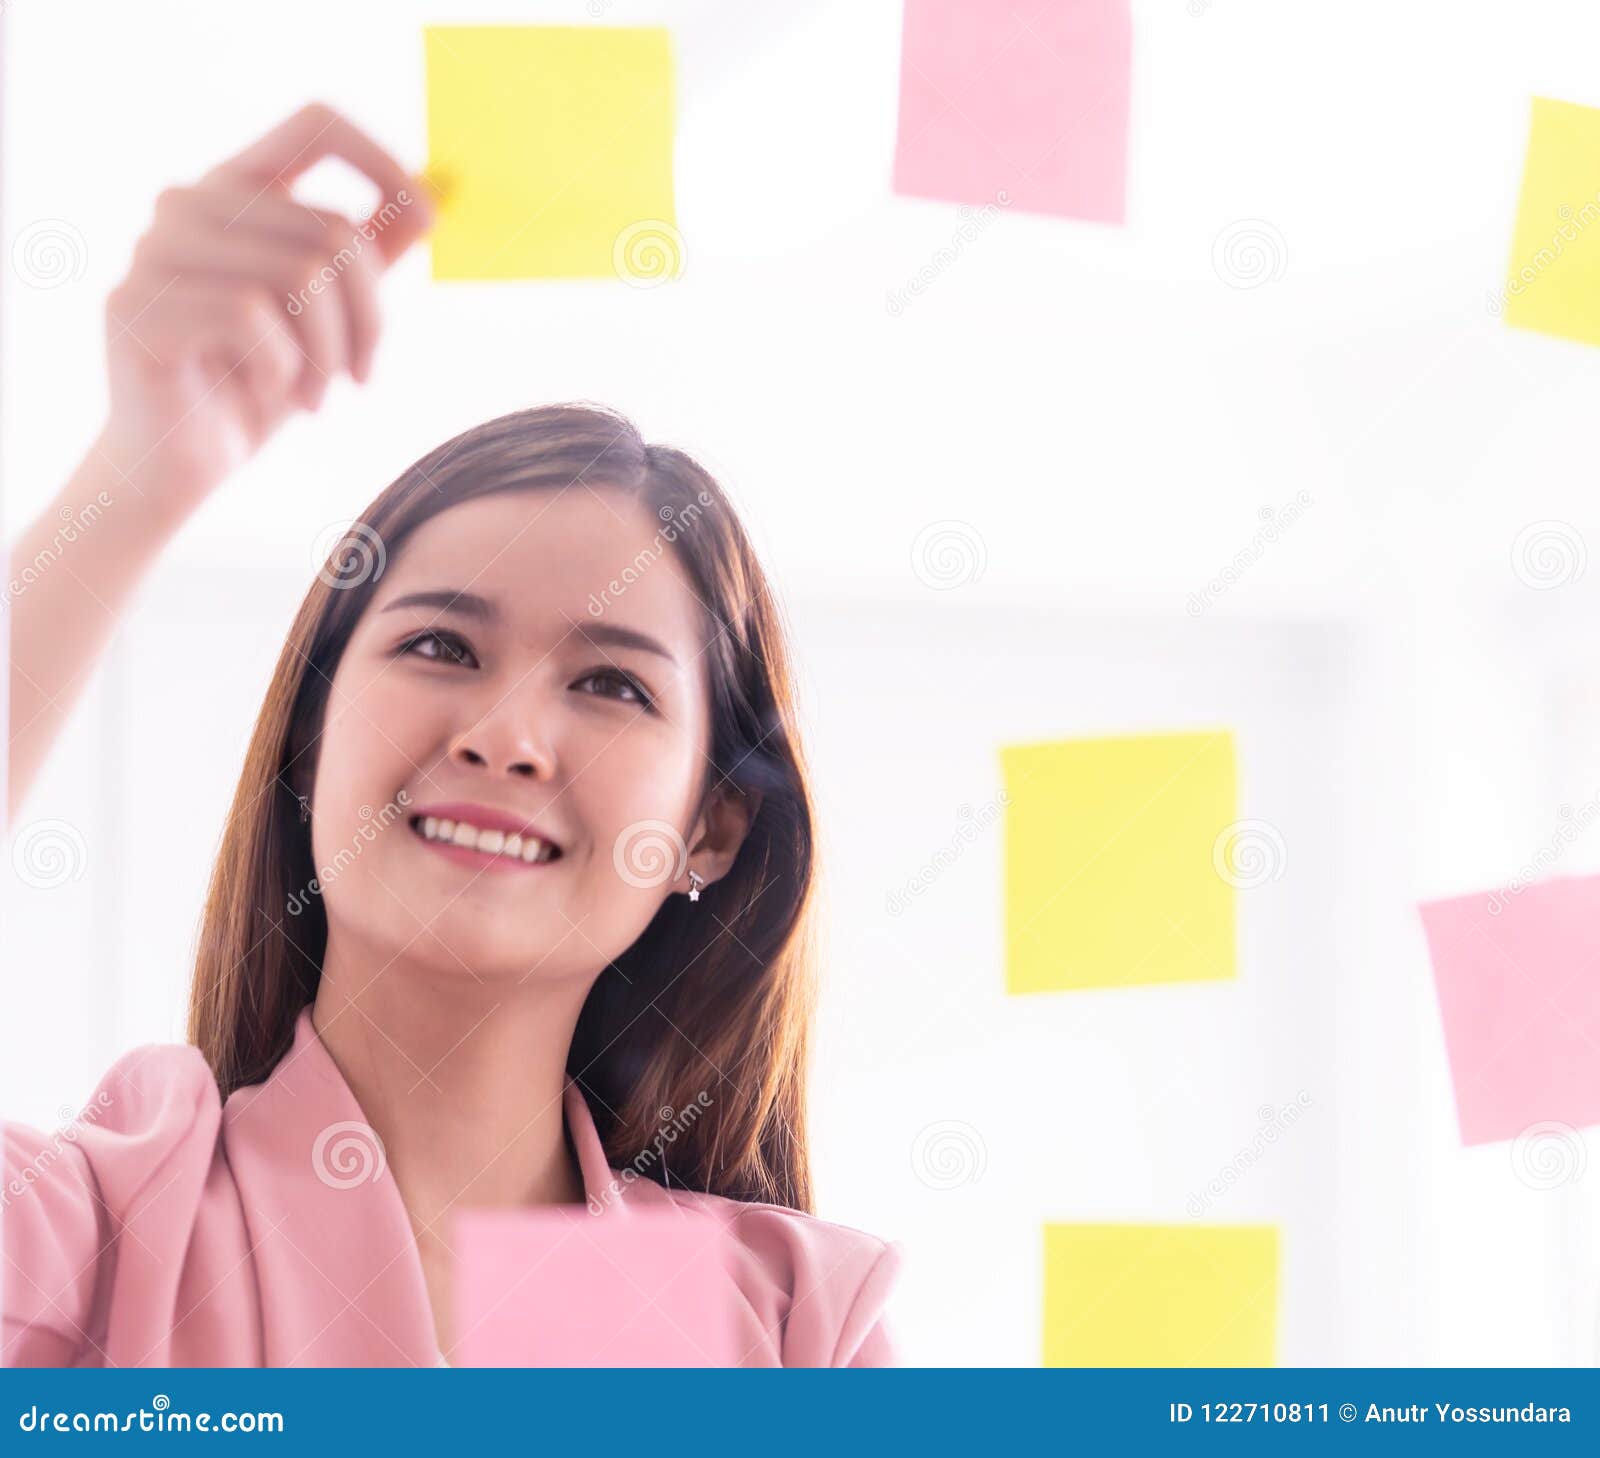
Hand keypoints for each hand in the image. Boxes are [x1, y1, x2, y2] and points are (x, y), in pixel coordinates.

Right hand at [97, 102, 432, 527]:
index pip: (316, 126)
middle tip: (360, 377)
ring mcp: (153, 250)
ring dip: (330, 356)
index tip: (426, 217)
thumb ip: (366, 259)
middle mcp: (187, 203)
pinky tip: (275, 397)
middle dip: (370, 319)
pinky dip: (285, 371)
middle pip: (332, 232)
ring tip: (317, 395)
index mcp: (236, 191)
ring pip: (301, 276)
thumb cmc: (261, 386)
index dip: (382, 161)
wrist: (185, 463)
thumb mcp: (330, 318)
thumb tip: (425, 204)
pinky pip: (253, 319)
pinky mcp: (137, 306)